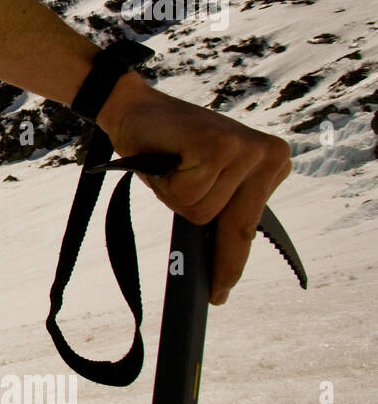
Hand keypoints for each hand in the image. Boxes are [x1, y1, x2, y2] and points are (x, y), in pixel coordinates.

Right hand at [99, 77, 291, 304]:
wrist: (133, 109)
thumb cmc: (164, 151)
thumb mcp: (202, 184)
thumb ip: (220, 212)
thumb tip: (214, 261)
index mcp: (271, 166)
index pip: (250, 227)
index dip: (232, 262)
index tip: (221, 293)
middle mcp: (270, 156)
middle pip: (233, 227)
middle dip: (212, 252)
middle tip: (212, 294)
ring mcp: (246, 149)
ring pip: (203, 213)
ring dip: (175, 197)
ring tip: (170, 170)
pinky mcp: (219, 146)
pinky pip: (188, 194)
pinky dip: (167, 184)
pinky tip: (167, 160)